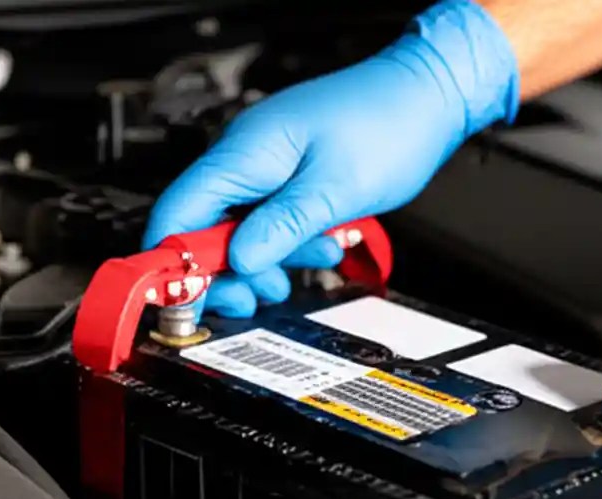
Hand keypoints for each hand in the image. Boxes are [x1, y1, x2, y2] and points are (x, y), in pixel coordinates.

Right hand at [142, 0, 518, 316]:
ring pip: (239, 232)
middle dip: (228, 272)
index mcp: (242, 154)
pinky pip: (269, 222)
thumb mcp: (335, 190)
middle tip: (255, 297)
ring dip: (268, 260)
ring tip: (309, 262)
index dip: (174, 263)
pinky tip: (320, 247)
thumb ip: (282, 228)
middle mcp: (244, 159)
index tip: (186, 300)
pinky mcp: (286, 179)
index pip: (177, 214)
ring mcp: (264, 168)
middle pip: (203, 230)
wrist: (427, 95)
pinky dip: (289, 244)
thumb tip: (240, 262)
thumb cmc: (388, 125)